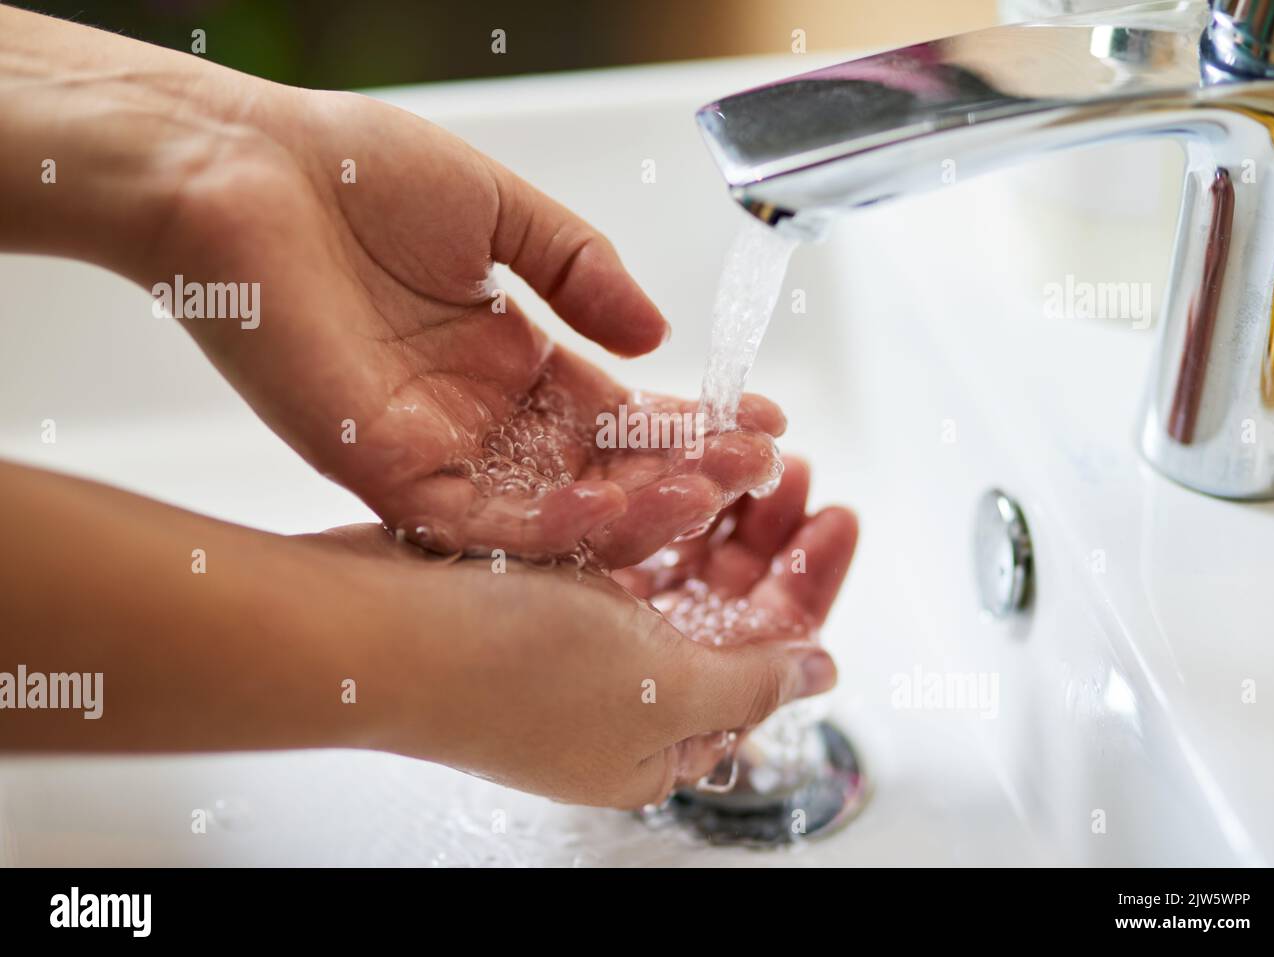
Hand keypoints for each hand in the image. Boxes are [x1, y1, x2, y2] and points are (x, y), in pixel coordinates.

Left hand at [133, 81, 786, 565]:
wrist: (243, 171)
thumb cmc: (357, 174)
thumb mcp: (505, 213)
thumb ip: (584, 272)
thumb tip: (659, 335)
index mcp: (507, 358)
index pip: (614, 412)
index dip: (684, 424)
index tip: (756, 425)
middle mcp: (478, 415)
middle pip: (595, 470)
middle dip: (677, 473)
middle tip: (751, 471)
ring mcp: (435, 447)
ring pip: (547, 509)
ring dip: (630, 509)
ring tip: (708, 494)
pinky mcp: (384, 468)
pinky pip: (478, 523)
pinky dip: (548, 529)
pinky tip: (619, 517)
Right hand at [306, 456, 852, 807]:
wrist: (372, 631)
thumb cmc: (506, 674)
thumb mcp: (659, 687)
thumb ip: (749, 681)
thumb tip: (817, 675)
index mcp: (660, 740)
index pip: (768, 662)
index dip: (809, 587)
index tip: (836, 519)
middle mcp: (621, 695)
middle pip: (723, 610)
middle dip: (766, 538)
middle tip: (791, 469)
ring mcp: (575, 643)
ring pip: (673, 571)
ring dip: (716, 513)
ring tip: (747, 451)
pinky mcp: (537, 592)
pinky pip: (621, 547)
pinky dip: (656, 508)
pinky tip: (678, 465)